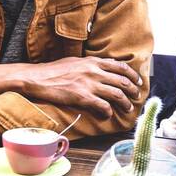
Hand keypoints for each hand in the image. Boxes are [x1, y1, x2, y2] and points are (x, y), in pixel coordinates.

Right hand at [23, 56, 142, 118]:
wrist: (37, 78)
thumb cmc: (54, 70)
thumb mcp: (76, 61)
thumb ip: (91, 64)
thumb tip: (104, 66)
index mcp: (93, 61)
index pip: (120, 67)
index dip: (132, 75)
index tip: (137, 82)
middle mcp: (94, 71)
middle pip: (122, 81)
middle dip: (133, 90)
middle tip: (136, 96)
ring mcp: (89, 84)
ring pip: (117, 94)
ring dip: (125, 103)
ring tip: (128, 108)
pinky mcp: (82, 97)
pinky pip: (103, 106)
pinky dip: (108, 111)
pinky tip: (108, 114)